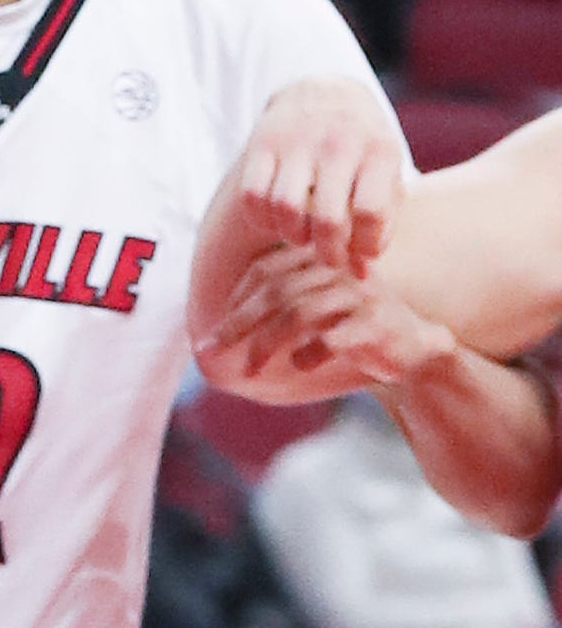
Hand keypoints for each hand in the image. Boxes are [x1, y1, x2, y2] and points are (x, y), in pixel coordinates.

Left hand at [198, 238, 455, 403]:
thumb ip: (278, 306)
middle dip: (238, 324)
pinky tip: (299, 367)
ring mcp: (360, 296)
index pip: (266, 270)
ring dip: (266, 344)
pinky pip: (333, 338)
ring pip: (299, 313)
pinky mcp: (378, 326)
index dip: (236, 298)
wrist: (417, 349)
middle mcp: (338, 269)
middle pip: (276, 292)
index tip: (217, 329)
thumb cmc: (352, 328)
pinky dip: (309, 353)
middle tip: (210, 351)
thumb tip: (217, 332)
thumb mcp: (316, 308)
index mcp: (320, 257)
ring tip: (248, 370)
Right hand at [228, 83, 402, 281]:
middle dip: (328, 252)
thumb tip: (358, 273)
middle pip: (328, 220)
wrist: (327, 92)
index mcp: (378, 152)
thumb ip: (381, 227)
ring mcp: (296, 139)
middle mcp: (338, 142)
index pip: (371, 215)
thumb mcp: (387, 179)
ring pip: (285, 209)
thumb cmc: (364, 151)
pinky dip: (262, 218)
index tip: (362, 250)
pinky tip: (277, 218)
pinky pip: (252, 194)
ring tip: (303, 235)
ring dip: (293, 235)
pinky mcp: (262, 140)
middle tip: (329, 256)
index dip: (366, 246)